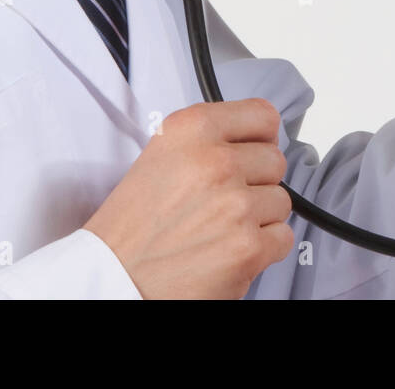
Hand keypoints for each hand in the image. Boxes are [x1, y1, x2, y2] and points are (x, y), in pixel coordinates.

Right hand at [83, 99, 293, 298]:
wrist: (111, 278)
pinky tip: (229, 250)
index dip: (261, 138)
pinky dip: (263, 249)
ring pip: (281, 201)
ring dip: (259, 218)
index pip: (263, 116)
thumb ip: (209, 141)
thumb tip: (257, 141)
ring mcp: (236, 205)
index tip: (253, 151)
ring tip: (220, 229)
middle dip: (256, 182)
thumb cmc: (131, 225)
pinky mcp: (248, 247)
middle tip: (223, 202)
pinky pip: (283, 238)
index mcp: (192, 129)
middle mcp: (216, 161)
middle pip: (275, 161)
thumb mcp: (161, 155)